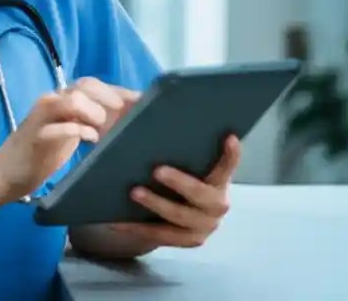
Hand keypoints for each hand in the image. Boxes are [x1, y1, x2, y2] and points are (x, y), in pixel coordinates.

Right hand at [0, 78, 139, 202]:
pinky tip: (90, 139)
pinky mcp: (35, 136)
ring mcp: (41, 117)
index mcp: (62, 100)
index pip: (93, 85)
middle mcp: (52, 102)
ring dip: (95, 112)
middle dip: (111, 98)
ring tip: (104, 131)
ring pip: (72, 99)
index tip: (142, 102)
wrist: (6, 173)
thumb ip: (89, 122)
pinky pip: (60, 127)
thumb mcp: (70, 134)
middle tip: (126, 117)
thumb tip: (124, 121)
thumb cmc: (41, 154)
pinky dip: (78, 130)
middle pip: (85, 85)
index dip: (119, 91)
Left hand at [110, 135, 240, 247]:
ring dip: (157, 204)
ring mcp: (203, 226)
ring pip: (180, 218)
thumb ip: (172, 139)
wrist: (173, 213)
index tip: (229, 137)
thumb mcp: (177, 158)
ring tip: (134, 192)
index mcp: (220, 181)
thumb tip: (142, 106)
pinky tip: (116, 220)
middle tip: (157, 170)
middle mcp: (217, 205)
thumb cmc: (175, 172)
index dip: (231, 154)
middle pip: (202, 195)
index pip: (228, 165)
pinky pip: (160, 235)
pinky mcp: (185, 241)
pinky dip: (136, 227)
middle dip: (181, 182)